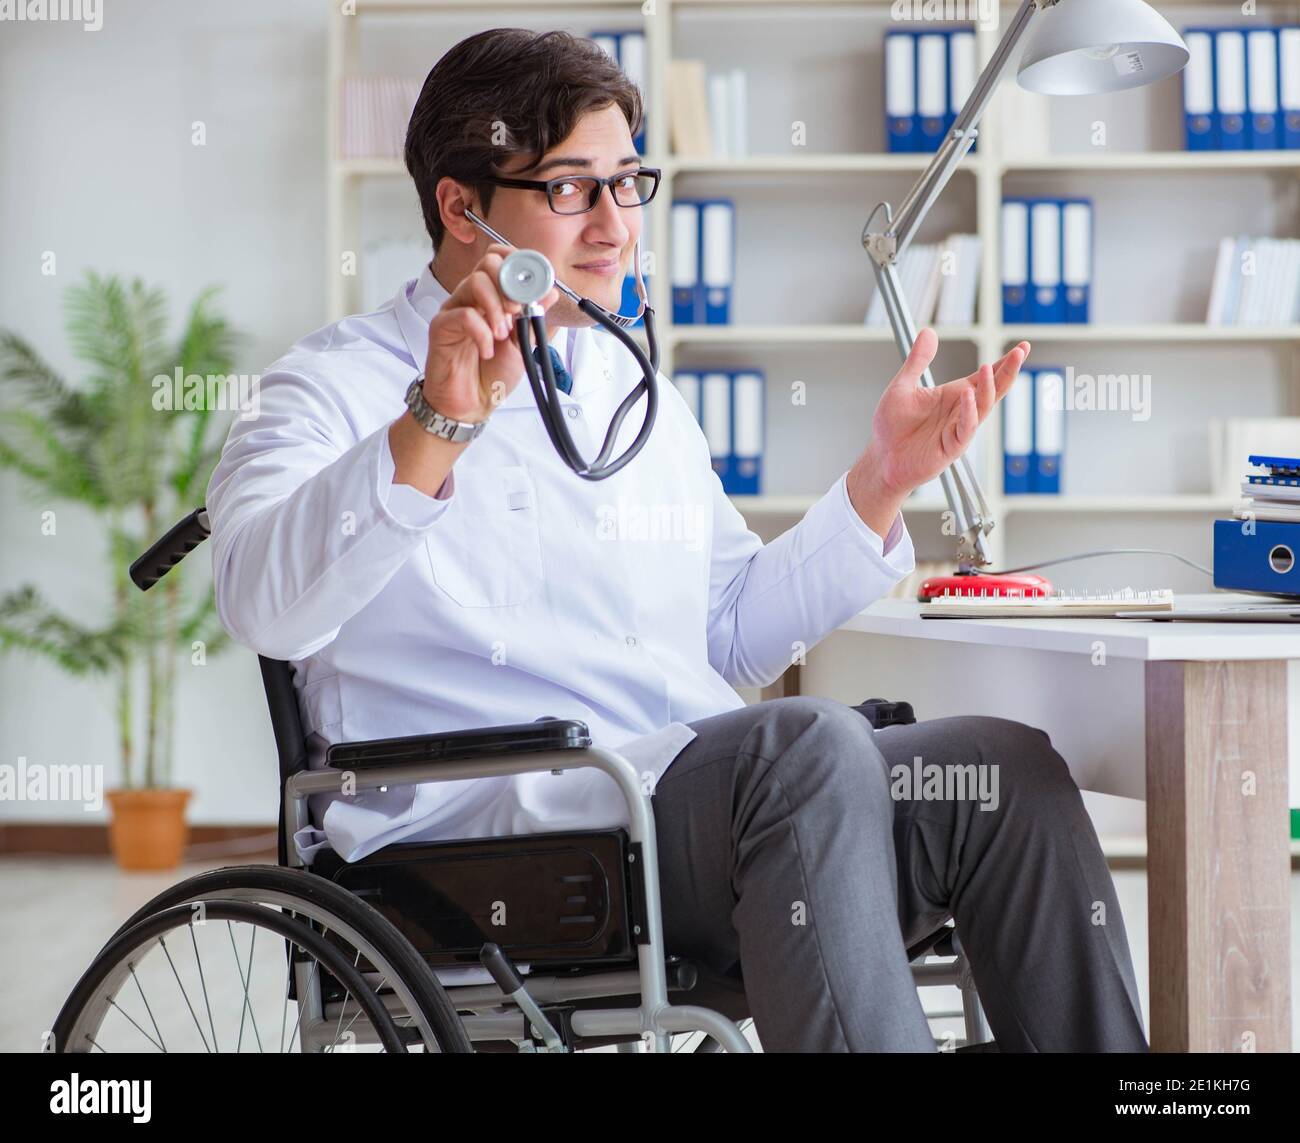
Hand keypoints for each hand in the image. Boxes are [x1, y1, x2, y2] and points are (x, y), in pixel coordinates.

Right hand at [421, 244, 560, 421]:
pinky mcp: (441, 326)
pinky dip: (482, 333)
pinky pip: (463, 315)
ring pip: (475, 282)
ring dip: (496, 308)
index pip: (503, 260)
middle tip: (518, 311)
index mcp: (493, 297)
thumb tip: (550, 291)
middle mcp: (472, 297)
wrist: (472, 405)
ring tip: (502, 335)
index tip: (536, 287)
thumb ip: (534, 318)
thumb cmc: (494, 375)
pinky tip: (486, 351)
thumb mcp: (523, 345)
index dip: (521, 265)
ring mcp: (455, 308)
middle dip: (510, 284)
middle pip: (488, 262)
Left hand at [846, 329, 1028, 535]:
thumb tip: (928, 331)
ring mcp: (958, 430)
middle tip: (1020, 351)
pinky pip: (966, 430)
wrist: (882, 459)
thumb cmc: (892, 427)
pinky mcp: (951, 448)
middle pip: (992, 389)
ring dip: (988, 388)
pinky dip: (968, 413)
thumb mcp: (902, 386)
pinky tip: (968, 397)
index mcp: (954, 396)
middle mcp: (961, 412)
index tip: (1023, 346)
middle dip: (1007, 371)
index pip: (986, 377)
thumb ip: (917, 361)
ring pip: (983, 408)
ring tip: (988, 368)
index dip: (1004, 363)